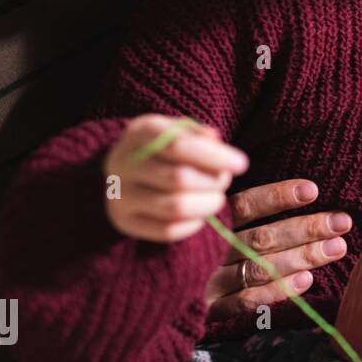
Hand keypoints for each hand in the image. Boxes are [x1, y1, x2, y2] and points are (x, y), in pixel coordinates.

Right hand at [103, 115, 247, 242]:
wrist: (124, 173)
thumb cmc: (163, 149)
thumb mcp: (178, 131)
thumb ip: (197, 134)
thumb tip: (214, 139)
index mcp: (139, 133)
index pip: (177, 145)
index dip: (213, 156)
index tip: (241, 164)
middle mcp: (123, 163)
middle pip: (179, 178)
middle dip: (213, 181)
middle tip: (225, 180)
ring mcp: (119, 195)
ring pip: (175, 207)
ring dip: (207, 204)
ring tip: (216, 198)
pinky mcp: (125, 222)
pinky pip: (168, 230)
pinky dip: (194, 224)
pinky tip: (200, 214)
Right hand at [205, 179, 352, 318]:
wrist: (160, 303)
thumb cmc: (206, 259)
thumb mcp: (221, 230)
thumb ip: (250, 215)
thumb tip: (305, 194)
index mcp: (212, 225)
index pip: (245, 206)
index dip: (277, 197)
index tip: (312, 191)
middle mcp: (210, 251)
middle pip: (261, 237)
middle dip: (305, 228)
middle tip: (342, 222)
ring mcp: (209, 281)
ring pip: (260, 267)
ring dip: (301, 257)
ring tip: (337, 247)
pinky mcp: (210, 310)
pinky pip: (246, 301)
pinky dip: (276, 291)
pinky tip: (307, 281)